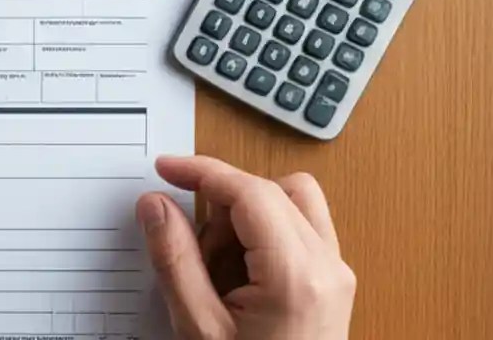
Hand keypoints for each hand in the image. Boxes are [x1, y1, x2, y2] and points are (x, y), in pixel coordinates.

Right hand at [137, 156, 355, 339]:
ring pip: (292, 202)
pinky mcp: (333, 282)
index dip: (203, 172)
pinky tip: (238, 274)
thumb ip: (174, 260)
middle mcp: (328, 266)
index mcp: (297, 276)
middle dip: (223, 205)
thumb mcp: (200, 328)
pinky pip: (300, 228)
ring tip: (218, 268)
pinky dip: (263, 233)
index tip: (166, 168)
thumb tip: (155, 205)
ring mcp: (336, 273)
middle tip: (194, 248)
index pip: (250, 192)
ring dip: (246, 217)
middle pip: (271, 190)